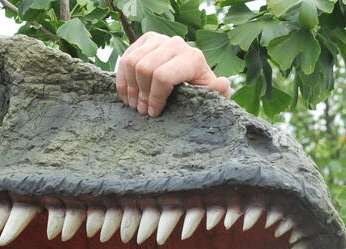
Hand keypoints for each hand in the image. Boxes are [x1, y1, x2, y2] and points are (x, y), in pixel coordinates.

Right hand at [115, 32, 230, 116]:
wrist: (189, 78)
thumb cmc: (198, 92)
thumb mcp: (210, 97)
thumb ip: (217, 94)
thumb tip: (223, 83)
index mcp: (192, 57)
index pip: (162, 76)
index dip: (154, 98)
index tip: (154, 113)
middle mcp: (175, 43)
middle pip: (144, 69)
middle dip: (141, 94)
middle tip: (142, 111)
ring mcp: (159, 39)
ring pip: (132, 62)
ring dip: (130, 88)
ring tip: (135, 104)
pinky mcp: (144, 40)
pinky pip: (125, 58)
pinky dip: (123, 79)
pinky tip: (128, 94)